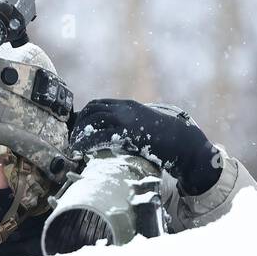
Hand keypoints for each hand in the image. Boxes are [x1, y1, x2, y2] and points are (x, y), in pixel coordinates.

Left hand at [68, 98, 221, 195]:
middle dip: (78, 124)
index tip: (77, 128)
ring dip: (80, 134)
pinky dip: (87, 143)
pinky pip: (101, 137)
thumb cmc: (165, 138)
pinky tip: (81, 151)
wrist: (184, 143)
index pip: (97, 104)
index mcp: (128, 106)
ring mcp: (126, 120)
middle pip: (91, 110)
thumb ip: (129, 125)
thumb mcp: (144, 124)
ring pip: (93, 121)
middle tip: (73, 139)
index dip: (83, 115)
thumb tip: (115, 136)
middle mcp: (125, 110)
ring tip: (74, 146)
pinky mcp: (128, 134)